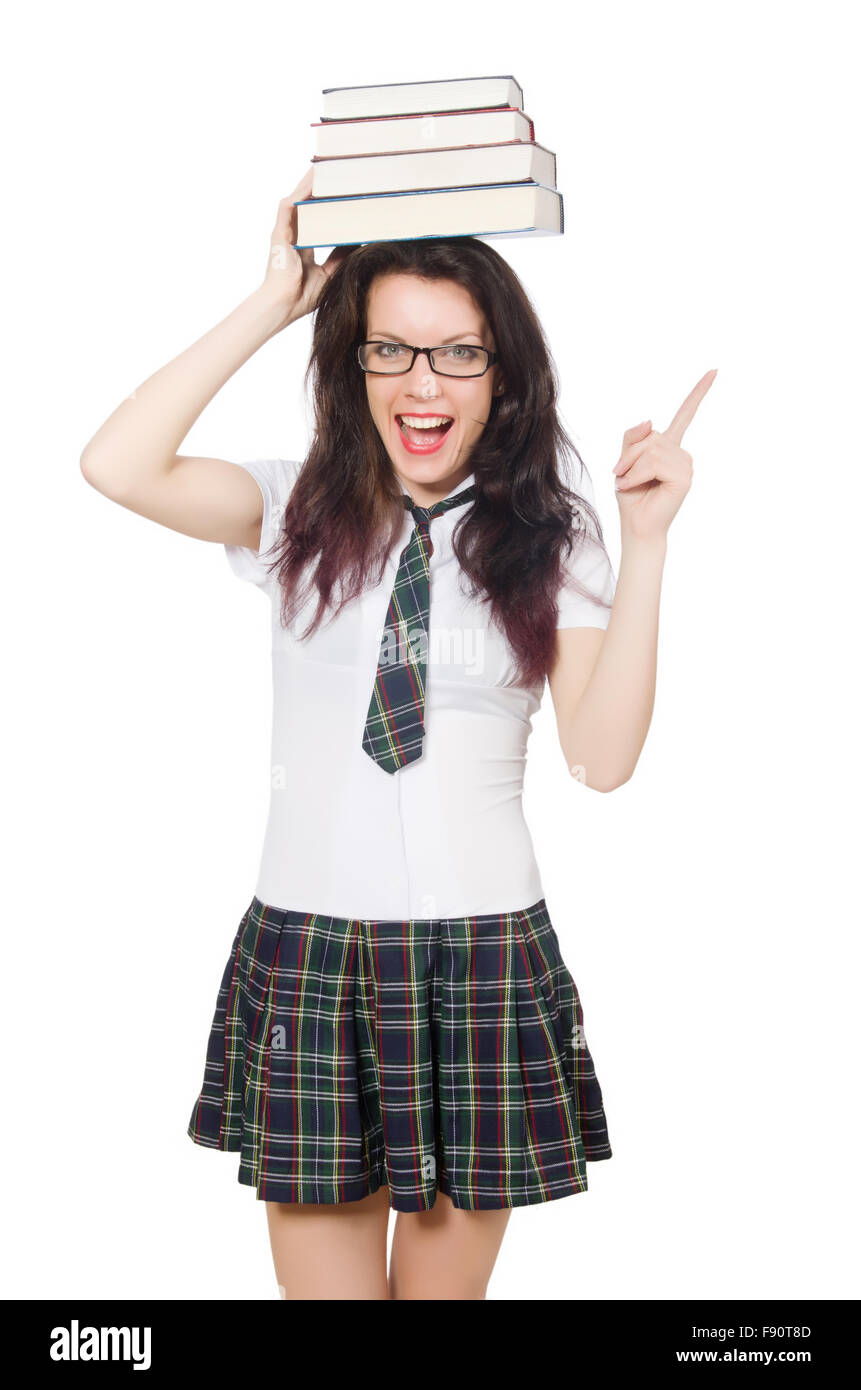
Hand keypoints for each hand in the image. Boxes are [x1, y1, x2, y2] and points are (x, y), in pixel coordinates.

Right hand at [260, 167, 353, 325]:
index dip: (329, 207)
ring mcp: (285, 232)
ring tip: (322, 167)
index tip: (343, 196)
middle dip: (319, 189)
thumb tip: (360, 242)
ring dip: (309, 184)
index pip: (319, 219)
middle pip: (308, 205)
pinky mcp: (280, 232)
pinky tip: (310, 179)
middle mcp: (294, 235)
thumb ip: (342, 256)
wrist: (283, 305)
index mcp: (304, 245)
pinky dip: (300, 192)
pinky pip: (290, 206)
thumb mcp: (330, 272)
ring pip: (299, 200)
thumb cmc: (301, 295)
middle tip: (334, 172)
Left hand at [612, 369, 717, 541]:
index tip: (714, 371)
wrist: (636, 526)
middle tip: (621, 474)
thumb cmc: (631, 497)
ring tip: (628, 483)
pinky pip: (653, 462)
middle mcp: (681, 454)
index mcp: (669, 448)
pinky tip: (632, 486)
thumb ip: (633, 438)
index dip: (697, 393)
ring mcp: (685, 465)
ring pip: (651, 448)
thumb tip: (651, 420)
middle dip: (629, 454)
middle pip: (651, 435)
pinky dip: (636, 474)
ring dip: (631, 466)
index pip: (684, 415)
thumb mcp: (625, 461)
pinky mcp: (684, 477)